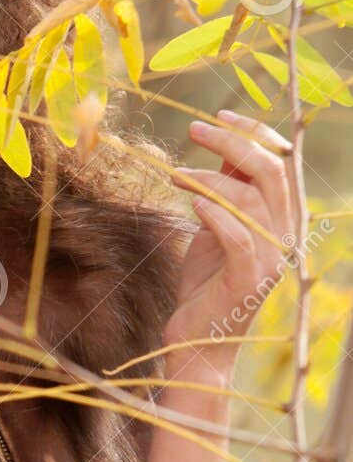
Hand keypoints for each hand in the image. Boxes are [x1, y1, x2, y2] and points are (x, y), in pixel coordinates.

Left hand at [166, 109, 296, 374]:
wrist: (198, 345)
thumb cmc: (205, 286)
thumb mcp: (215, 229)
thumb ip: (225, 192)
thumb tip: (221, 144)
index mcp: (281, 220)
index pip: (282, 162)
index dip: (255, 133)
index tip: (218, 115)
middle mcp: (284, 236)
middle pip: (271, 170)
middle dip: (232, 141)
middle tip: (193, 129)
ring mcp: (271, 259)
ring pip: (252, 197)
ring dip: (210, 175)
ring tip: (176, 173)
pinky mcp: (248, 280)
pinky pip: (237, 234)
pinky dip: (214, 212)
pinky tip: (191, 202)